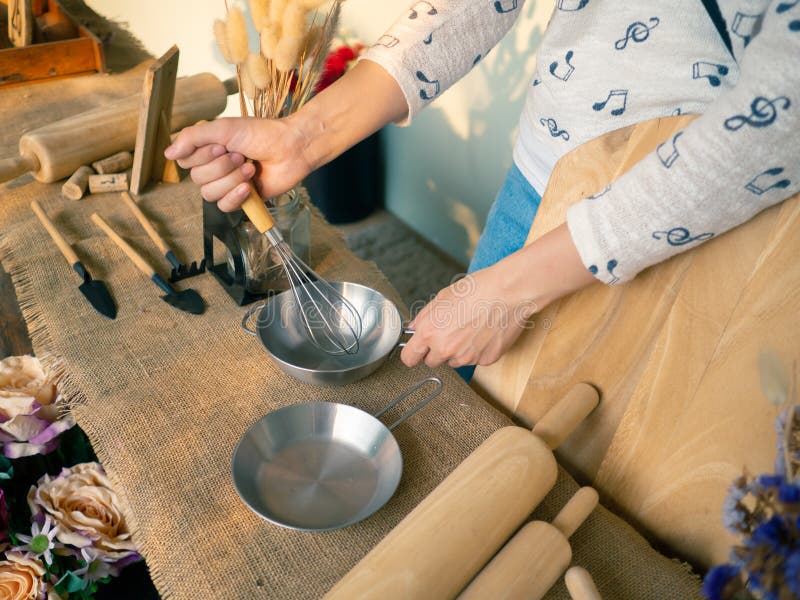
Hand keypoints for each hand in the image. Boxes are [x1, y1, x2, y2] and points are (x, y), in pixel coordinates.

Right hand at [164, 116, 311, 211]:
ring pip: (209, 194)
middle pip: (197, 179)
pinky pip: (224, 207)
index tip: (222, 145)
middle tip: (242, 156)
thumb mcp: (224, 128)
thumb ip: (193, 137)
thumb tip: (167, 153)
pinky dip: (235, 197)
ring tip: (250, 168)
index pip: (185, 161)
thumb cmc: (261, 134)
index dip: (201, 156)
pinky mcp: (242, 199)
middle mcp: (215, 168)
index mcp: (208, 150)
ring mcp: (228, 184)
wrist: (291, 148)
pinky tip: (248, 188)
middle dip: (221, 167)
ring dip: (231, 180)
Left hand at [400, 261, 537, 368]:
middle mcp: (446, 349)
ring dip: (458, 351)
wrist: (507, 292)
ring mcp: (467, 357)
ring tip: (471, 329)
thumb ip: (424, 317)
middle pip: (432, 362)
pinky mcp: (485, 360)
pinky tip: (484, 332)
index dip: (412, 353)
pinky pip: (475, 360)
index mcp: (430, 332)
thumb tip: (414, 328)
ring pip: (454, 361)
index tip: (417, 350)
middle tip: (450, 332)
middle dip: (437, 351)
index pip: (409, 358)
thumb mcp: (442, 297)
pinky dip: (478, 350)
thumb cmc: (477, 290)